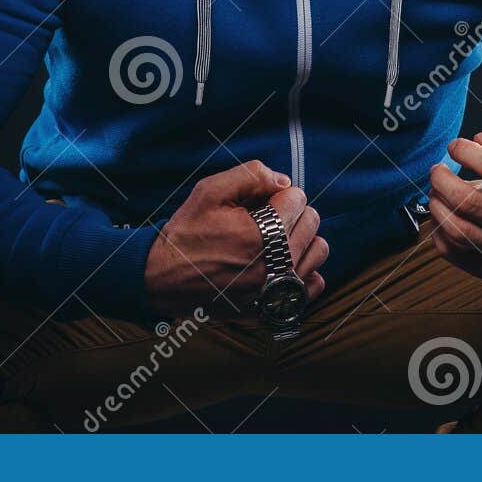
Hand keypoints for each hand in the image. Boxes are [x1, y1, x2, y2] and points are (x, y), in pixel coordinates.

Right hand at [144, 160, 327, 318]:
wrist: (163, 278)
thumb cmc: (186, 233)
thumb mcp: (209, 191)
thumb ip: (251, 175)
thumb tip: (284, 181)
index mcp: (261, 233)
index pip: (297, 198)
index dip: (276, 194)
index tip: (258, 203)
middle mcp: (276, 264)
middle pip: (311, 221)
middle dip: (290, 213)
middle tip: (263, 219)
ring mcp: (277, 288)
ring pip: (318, 250)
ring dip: (301, 239)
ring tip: (274, 239)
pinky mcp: (274, 306)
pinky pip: (313, 285)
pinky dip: (304, 270)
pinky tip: (281, 263)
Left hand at [427, 120, 481, 279]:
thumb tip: (480, 139)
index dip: (466, 151)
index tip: (455, 146)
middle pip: (466, 202)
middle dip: (441, 180)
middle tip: (437, 170)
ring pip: (456, 231)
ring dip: (436, 206)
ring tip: (437, 191)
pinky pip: (454, 253)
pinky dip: (439, 232)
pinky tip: (444, 215)